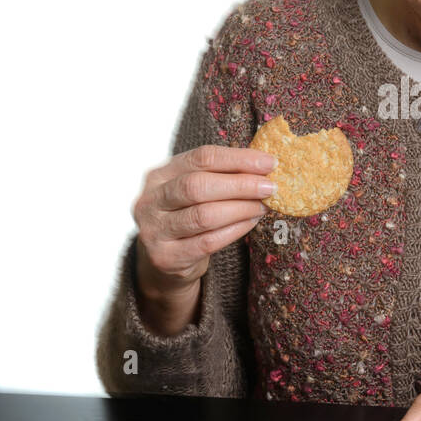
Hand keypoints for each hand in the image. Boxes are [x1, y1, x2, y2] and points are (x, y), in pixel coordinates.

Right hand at [133, 143, 277, 300]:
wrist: (163, 263)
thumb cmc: (185, 218)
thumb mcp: (192, 192)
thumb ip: (219, 176)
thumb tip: (264, 165)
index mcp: (159, 176)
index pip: (201, 158)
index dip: (238, 158)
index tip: (269, 162)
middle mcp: (150, 201)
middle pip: (198, 186)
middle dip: (241, 185)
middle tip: (270, 187)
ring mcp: (154, 230)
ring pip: (204, 215)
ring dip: (241, 208)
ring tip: (263, 205)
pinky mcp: (166, 257)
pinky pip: (207, 242)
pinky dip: (234, 230)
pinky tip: (251, 222)